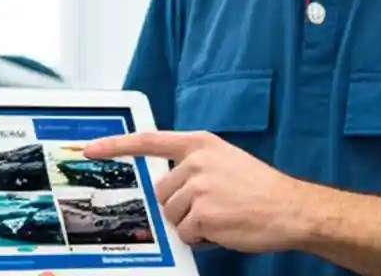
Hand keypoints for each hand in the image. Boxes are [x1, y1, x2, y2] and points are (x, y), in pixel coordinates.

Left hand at [84, 131, 312, 252]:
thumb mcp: (226, 163)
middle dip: (180, 207)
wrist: (291, 208)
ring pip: (171, 216)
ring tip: (223, 216)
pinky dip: (201, 239)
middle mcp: (196, 162)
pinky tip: (224, 228)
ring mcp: (198, 188)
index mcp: (201, 144)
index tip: (89, 149)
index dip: (115, 146)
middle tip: (214, 207)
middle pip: (161, 193)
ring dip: (191, 224)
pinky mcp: (202, 214)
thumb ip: (193, 168)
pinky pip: (185, 235)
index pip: (148, 141)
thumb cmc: (261, 189)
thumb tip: (164, 190)